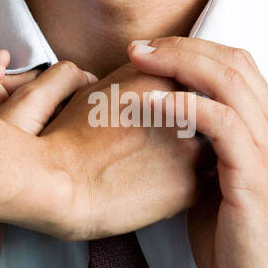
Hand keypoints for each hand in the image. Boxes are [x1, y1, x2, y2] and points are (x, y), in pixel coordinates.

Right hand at [38, 63, 204, 238]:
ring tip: (165, 169)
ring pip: (212, 151)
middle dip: (198, 129)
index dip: (184, 103)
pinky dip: (189, 188)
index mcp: (163, 81)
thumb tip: (140, 78)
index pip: (194, 86)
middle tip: (168, 145)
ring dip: (198, 159)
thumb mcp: (95, 89)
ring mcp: (189, 149)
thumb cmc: (66, 137)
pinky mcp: (189, 186)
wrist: (56, 183)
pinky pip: (203, 185)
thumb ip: (130, 77)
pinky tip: (164, 191)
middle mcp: (184, 112)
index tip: (169, 118)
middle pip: (208, 117)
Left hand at [127, 37, 267, 267]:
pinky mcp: (254, 170)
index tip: (151, 50)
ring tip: (138, 60)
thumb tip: (166, 130)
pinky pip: (217, 119)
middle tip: (138, 45)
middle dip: (181, 47)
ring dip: (178, 64)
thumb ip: (202, 151)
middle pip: (232, 61)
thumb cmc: (235, 246)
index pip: (237, 65)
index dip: (195, 50)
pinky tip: (149, 101)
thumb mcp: (216, 185)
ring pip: (226, 80)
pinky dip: (181, 103)